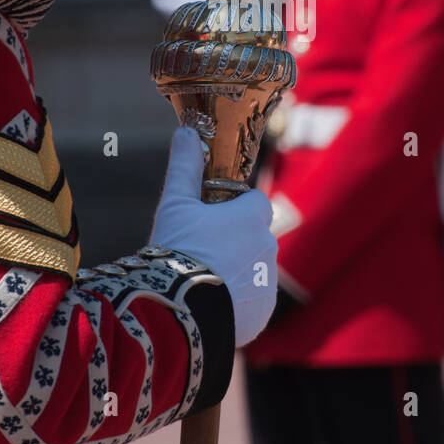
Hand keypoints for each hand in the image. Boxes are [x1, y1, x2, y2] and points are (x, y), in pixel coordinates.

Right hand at [150, 127, 277, 344]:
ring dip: (237, 273)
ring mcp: (268, 282)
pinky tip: (211, 304)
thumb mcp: (175, 202)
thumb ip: (184, 166)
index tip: (213, 220)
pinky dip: (238, 302)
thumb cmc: (177, 249)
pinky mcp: (263, 312)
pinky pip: (253, 301)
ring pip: (255, 270)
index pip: (256, 203)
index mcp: (252, 217)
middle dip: (235, 243)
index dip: (235, 209)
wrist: (179, 309)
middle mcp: (268, 247)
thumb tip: (187, 132)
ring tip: (202, 282)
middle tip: (202, 253)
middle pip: (255, 238)